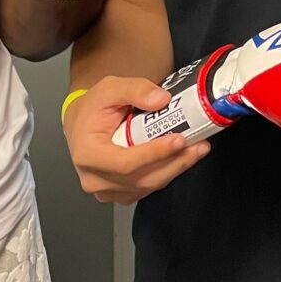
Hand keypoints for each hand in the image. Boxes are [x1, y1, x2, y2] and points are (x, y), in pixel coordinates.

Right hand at [64, 76, 209, 204]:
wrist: (81, 124)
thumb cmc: (92, 108)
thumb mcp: (110, 88)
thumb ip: (135, 89)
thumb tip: (161, 100)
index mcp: (88, 154)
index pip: (125, 163)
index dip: (154, 154)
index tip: (179, 140)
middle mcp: (95, 178)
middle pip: (141, 179)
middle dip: (175, 162)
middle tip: (199, 146)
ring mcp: (107, 191)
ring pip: (148, 185)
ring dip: (176, 168)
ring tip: (198, 149)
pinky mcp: (120, 193)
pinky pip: (148, 187)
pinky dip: (167, 173)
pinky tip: (182, 158)